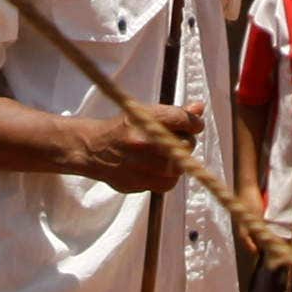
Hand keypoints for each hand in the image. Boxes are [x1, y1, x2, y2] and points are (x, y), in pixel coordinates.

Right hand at [74, 100, 200, 191]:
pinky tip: (160, 168)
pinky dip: (169, 176)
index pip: (182, 119)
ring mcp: (138, 163)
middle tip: (177, 140)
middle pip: (184, 144)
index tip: (195, 125)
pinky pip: (168, 183)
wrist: (92, 149)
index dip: (194, 123)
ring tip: (168, 155)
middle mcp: (142, 140)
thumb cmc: (122, 128)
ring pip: (178, 166)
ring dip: (178, 161)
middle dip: (185, 142)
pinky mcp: (137, 182)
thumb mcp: (143, 113)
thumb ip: (174, 113)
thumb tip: (200, 109)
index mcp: (143, 118)